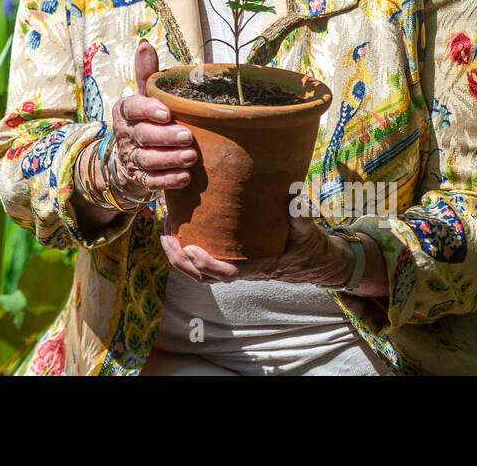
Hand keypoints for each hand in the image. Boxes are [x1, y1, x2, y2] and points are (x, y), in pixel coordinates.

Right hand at [104, 39, 198, 207]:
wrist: (127, 159)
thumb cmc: (143, 121)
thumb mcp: (142, 96)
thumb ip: (146, 75)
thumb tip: (145, 44)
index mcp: (125, 111)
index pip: (132, 108)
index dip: (148, 111)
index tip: (167, 113)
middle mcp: (125, 135)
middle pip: (142, 136)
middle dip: (165, 137)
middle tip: (187, 136)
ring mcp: (131, 158)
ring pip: (147, 160)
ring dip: (169, 159)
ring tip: (191, 157)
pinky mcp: (139, 179)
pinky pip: (151, 182)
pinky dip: (168, 180)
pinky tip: (185, 177)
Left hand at [160, 202, 353, 287]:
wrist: (311, 261)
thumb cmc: (307, 247)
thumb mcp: (308, 233)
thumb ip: (302, 218)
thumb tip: (298, 200)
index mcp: (257, 266)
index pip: (227, 272)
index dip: (207, 264)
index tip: (191, 250)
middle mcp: (241, 270)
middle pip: (203, 276)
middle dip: (180, 259)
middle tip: (166, 235)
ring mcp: (234, 266)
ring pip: (198, 272)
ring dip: (177, 255)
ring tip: (165, 231)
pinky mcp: (230, 259)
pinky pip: (202, 263)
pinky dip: (185, 251)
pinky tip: (177, 230)